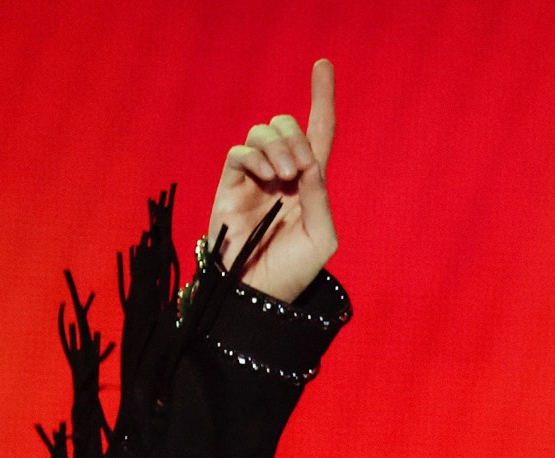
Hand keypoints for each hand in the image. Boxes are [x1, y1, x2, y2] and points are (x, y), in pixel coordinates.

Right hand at [205, 57, 336, 303]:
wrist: (257, 294)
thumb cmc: (292, 273)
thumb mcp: (321, 238)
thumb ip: (320, 197)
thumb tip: (308, 160)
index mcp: (310, 185)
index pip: (319, 133)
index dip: (322, 99)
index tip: (323, 65)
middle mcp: (282, 175)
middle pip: (289, 126)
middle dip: (296, 137)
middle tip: (298, 171)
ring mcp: (255, 178)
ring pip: (263, 132)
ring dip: (277, 146)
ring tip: (283, 177)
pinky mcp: (231, 184)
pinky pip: (241, 152)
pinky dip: (255, 157)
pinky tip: (266, 178)